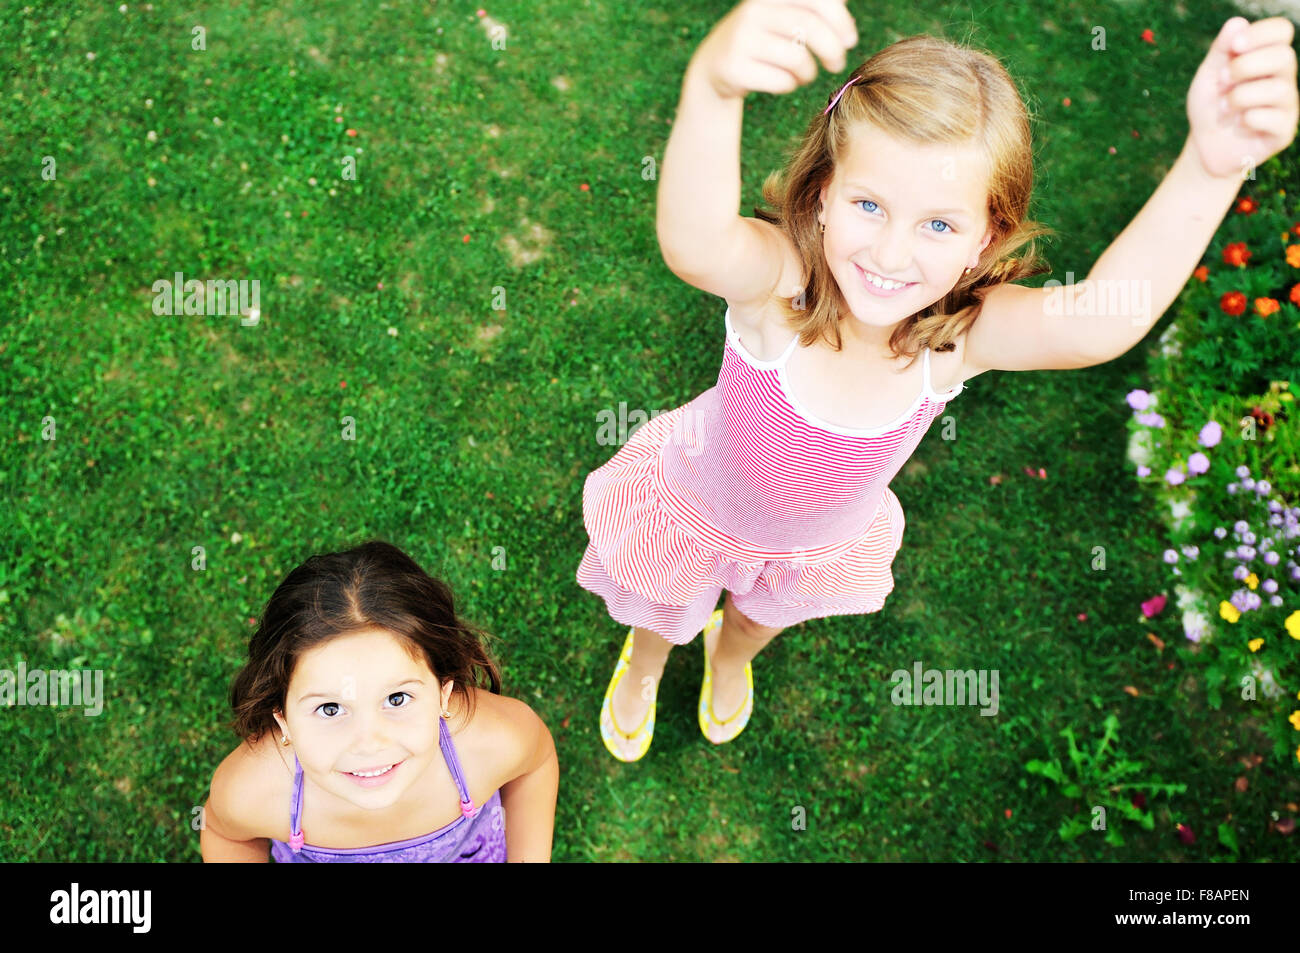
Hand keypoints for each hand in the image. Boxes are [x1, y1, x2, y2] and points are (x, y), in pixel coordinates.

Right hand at [693, 0, 858, 100]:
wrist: (714, 65)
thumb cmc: (761, 39)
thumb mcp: (782, 15)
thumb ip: (812, 8)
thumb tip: (845, 4)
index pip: (816, 1)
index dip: (840, 21)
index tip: (851, 41)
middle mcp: (754, 11)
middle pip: (809, 27)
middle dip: (831, 49)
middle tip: (837, 64)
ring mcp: (742, 38)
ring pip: (796, 58)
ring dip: (809, 72)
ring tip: (806, 75)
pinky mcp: (735, 67)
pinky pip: (780, 80)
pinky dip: (791, 85)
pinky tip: (787, 82)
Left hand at [1185, 16, 1297, 179]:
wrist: (1205, 148)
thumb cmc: (1210, 107)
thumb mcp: (1208, 76)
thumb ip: (1221, 50)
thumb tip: (1237, 22)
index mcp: (1268, 59)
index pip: (1282, 31)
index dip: (1261, 33)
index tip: (1234, 46)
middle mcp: (1283, 78)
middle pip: (1284, 57)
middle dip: (1246, 67)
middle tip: (1222, 80)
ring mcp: (1287, 105)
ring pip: (1278, 89)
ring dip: (1240, 97)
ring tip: (1223, 108)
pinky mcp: (1284, 131)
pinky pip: (1273, 118)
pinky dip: (1246, 120)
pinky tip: (1238, 125)